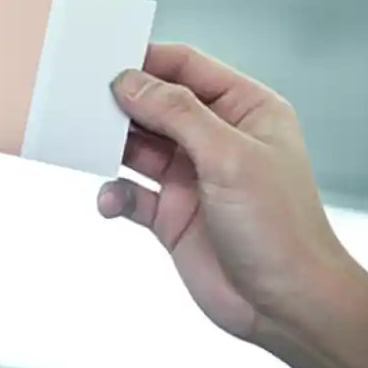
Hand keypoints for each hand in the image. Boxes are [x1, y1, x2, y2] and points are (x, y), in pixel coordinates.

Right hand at [97, 43, 358, 339]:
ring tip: (87, 146)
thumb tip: (129, 81)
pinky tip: (111, 201)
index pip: (188, 69)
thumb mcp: (229, 157)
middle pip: (155, 105)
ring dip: (110, 148)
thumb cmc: (281, 229)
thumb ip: (176, 113)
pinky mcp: (170, 214)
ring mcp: (191, 177)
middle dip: (121, 105)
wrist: (284, 305)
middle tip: (83, 102)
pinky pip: (129, 193)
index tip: (105, 62)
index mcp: (246, 111)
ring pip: (136, 147)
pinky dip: (114, 194)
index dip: (147, 62)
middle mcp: (216, 139)